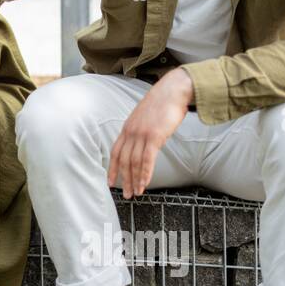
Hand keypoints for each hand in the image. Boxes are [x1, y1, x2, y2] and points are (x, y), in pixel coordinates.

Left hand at [107, 68, 193, 198]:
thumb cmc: (162, 103)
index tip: (111, 182)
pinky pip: (147, 159)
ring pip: (135, 162)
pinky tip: (145, 183)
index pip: (115, 152)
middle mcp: (131, 132)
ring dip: (135, 180)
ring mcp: (142, 134)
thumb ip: (141, 130)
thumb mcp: (145, 117)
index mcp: (127, 128)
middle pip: (124, 160)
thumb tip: (143, 142)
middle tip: (126, 195)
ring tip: (137, 193)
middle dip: (124, 179)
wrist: (173, 90)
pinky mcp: (154, 136)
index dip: (113, 168)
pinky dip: (145, 173)